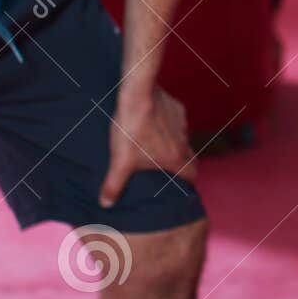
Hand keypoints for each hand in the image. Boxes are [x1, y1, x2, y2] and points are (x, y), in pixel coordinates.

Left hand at [100, 86, 195, 208]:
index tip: (184, 186)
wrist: (137, 94)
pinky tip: (154, 124)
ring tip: (157, 145)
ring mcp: (181, 124)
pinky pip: (176, 122)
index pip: (191, 174)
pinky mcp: (176, 109)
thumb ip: (114, 184)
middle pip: (189, 157)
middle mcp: (183, 142)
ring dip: (174, 144)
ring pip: (182, 139)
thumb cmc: (130, 129)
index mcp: (174, 158)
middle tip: (169, 168)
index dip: (189, 182)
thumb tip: (106, 203)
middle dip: (183, 164)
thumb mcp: (120, 160)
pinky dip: (169, 126)